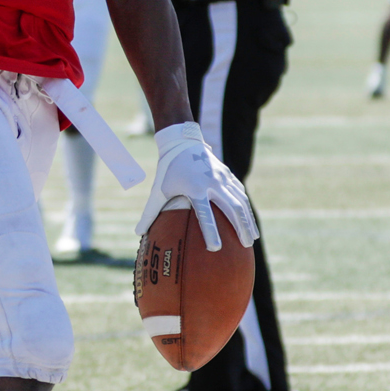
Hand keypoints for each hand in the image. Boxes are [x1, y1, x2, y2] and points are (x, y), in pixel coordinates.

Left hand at [134, 122, 257, 251]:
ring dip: (248, 219)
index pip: (205, 213)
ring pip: (240, 201)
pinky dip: (245, 206)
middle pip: (232, 208)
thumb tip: (138, 233)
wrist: (182, 141)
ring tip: (252, 237)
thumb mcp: (157, 190)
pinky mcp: (228, 174)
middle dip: (241, 228)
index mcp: (194, 188)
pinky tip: (248, 219)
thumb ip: (149, 212)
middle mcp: (212, 183)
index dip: (210, 231)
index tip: (215, 249)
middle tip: (246, 245)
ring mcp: (222, 177)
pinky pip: (239, 192)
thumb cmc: (168, 169)